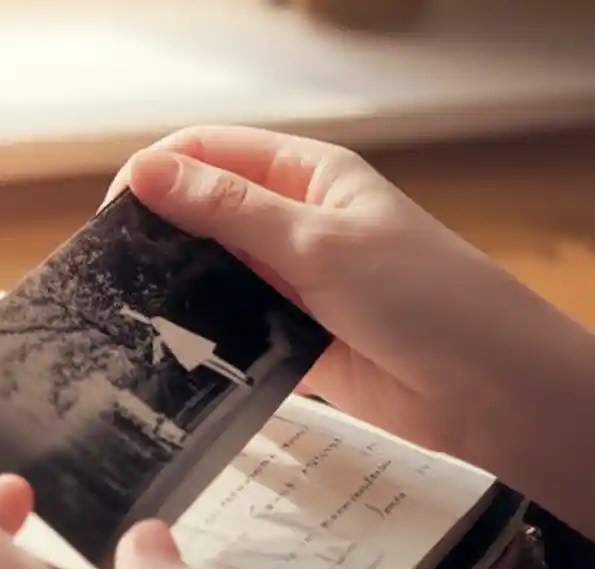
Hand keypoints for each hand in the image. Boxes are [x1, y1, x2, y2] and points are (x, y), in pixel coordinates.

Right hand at [104, 126, 594, 543]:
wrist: (487, 389)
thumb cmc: (425, 296)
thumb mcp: (318, 242)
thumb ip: (229, 210)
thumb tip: (146, 172)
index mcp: (304, 175)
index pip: (209, 153)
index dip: (156, 173)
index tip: (111, 216)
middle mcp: (290, 222)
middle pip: (201, 211)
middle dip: (155, 232)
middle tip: (107, 269)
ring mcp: (288, 280)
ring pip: (209, 272)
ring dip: (173, 286)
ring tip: (122, 310)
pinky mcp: (286, 336)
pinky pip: (227, 326)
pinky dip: (198, 333)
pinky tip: (164, 347)